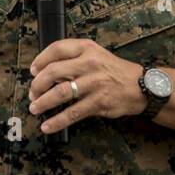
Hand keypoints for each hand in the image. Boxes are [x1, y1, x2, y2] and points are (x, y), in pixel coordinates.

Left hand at [27, 39, 145, 132]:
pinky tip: (47, 126)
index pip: (57, 48)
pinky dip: (57, 121)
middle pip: (53, 72)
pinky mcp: (99, 102)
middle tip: (32, 93)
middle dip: (37, 85)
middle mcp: (90, 63)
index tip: (32, 71)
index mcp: (87, 48)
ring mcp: (94, 83)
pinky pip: (72, 113)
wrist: (142, 86)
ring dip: (42, 103)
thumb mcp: (96, 54)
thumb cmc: (113, 71)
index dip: (40, 60)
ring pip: (60, 93)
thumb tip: (44, 71)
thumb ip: (74, 58)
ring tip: (34, 108)